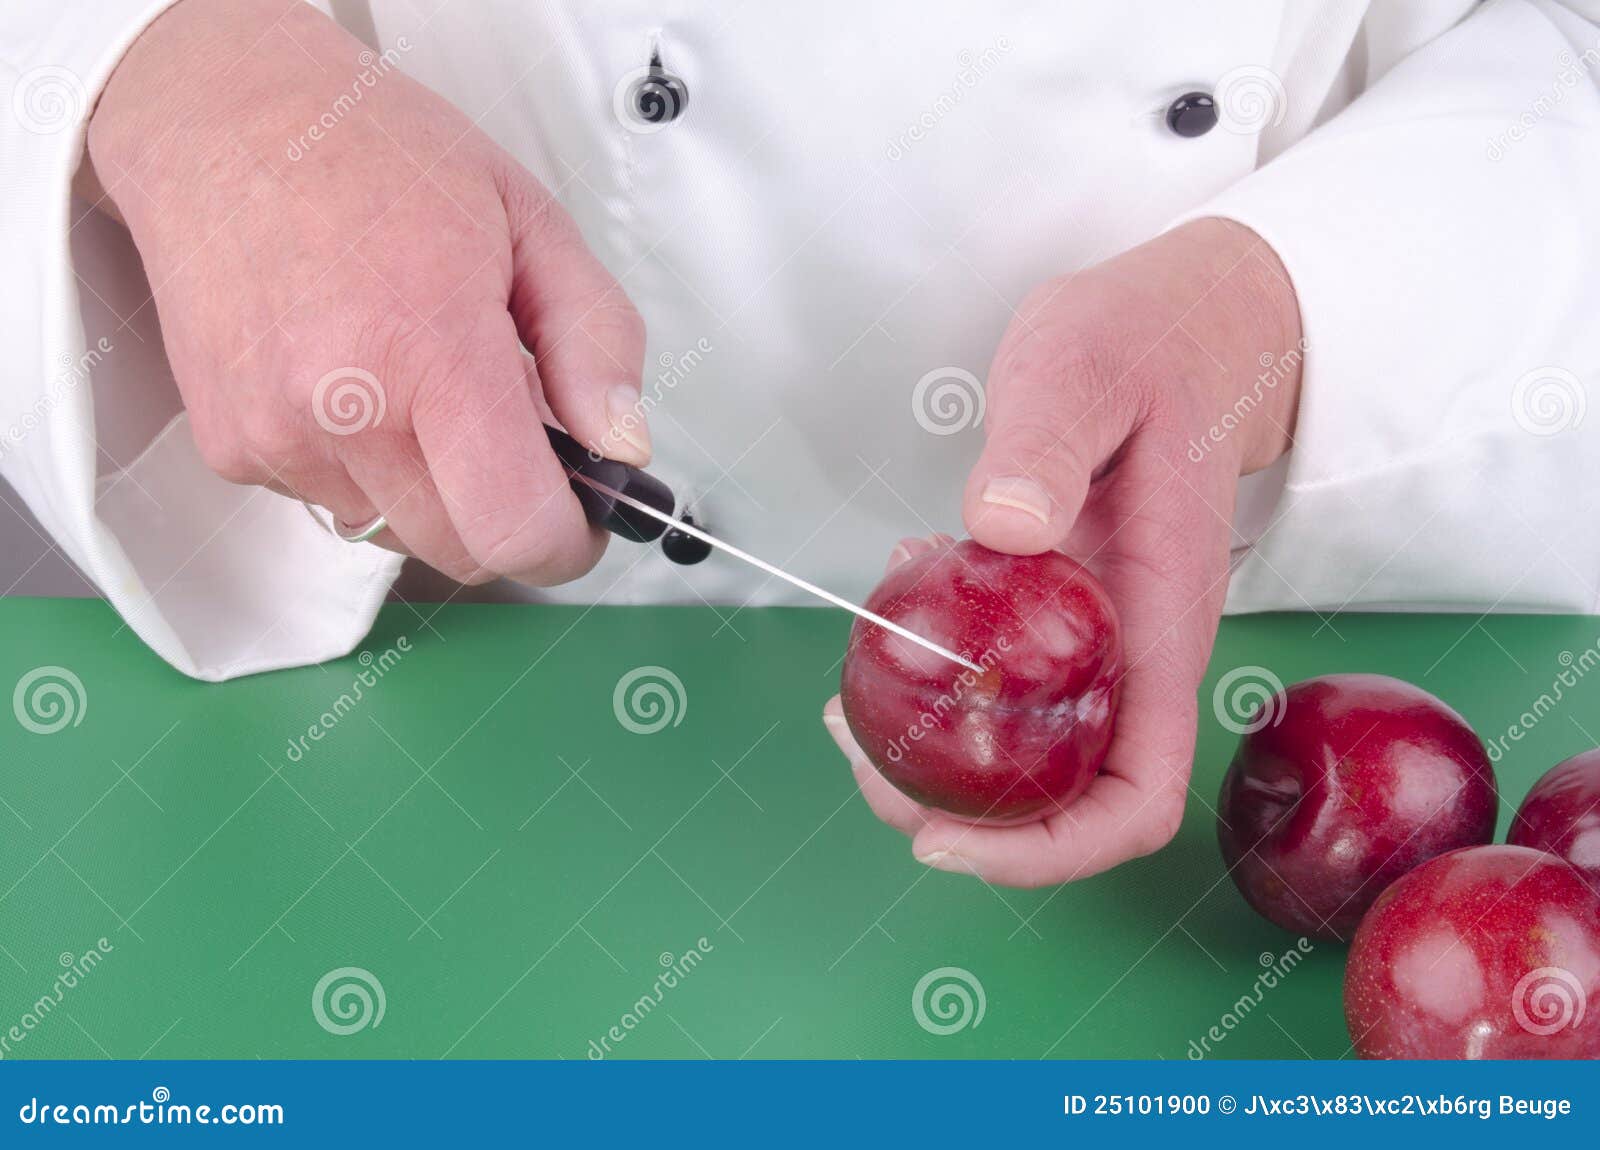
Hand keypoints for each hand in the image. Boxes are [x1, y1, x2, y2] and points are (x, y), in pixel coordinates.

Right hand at [85, 0, 648, 583]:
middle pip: (463, 552)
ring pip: (398, 532)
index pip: (514, 528)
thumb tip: (623, 445)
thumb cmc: (377, 155)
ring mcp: (277, 437)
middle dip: (506, 514)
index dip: (568, 543)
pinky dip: (365, 467)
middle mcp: (342, 408)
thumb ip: (597, 342)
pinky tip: (356, 381)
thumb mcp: (531, 221)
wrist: (223, 121)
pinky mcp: (232, 449)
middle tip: (512, 434)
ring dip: (433, 488)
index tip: (583, 519)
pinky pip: (332, 502)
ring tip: (421, 382)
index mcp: (432, 349)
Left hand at [826, 218, 1302, 885]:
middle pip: (1068, 796)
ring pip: (1034, 747)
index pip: (1138, 794)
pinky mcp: (1067, 610)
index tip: (946, 843)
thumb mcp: (1084, 369)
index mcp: (1162, 622)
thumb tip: (1002, 525)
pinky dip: (946, 678)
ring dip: (943, 758)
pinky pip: (1010, 680)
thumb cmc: (1148, 345)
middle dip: (965, 817)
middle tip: (865, 765)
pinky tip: (897, 621)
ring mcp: (1102, 636)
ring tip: (857, 714)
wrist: (1189, 328)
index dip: (1050, 849)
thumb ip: (1046, 444)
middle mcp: (1136, 651)